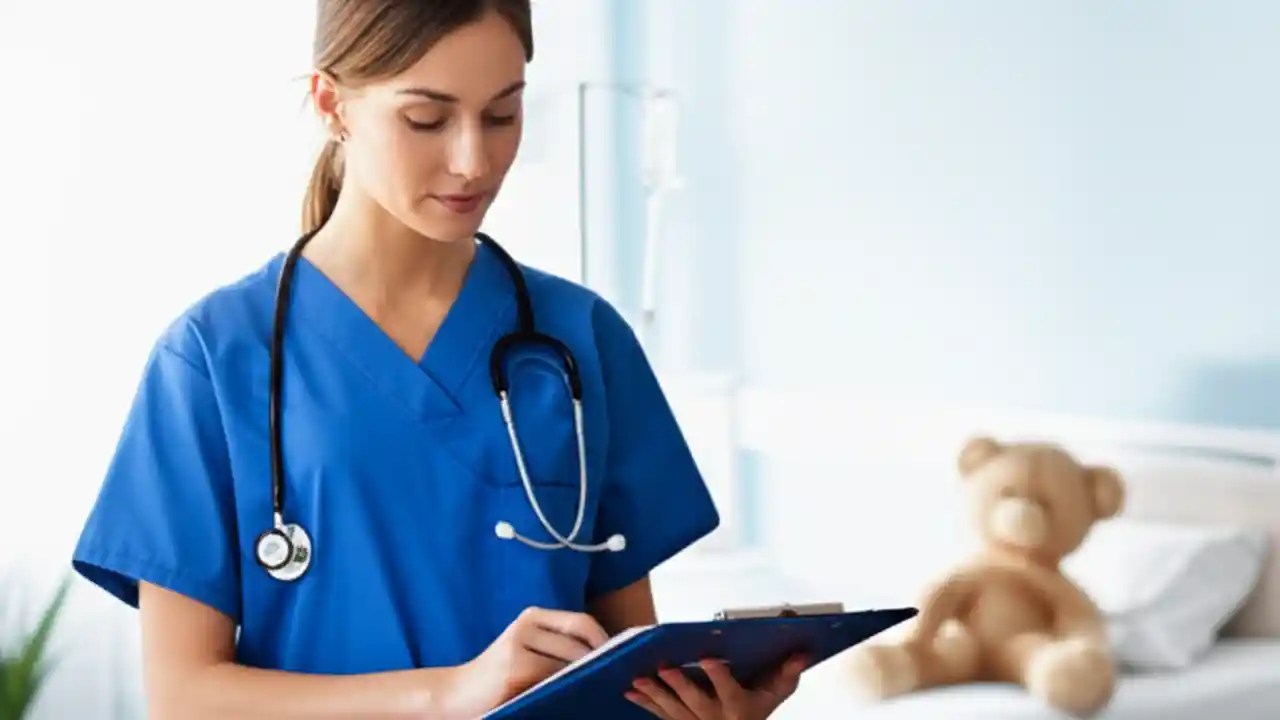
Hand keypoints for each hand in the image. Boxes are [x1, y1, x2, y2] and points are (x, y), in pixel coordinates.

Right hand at [442, 606, 608, 717]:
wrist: (455, 694)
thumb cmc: (499, 678)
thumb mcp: (528, 653)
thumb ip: (558, 649)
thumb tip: (608, 657)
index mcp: (532, 616)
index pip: (583, 623)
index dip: (606, 640)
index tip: (623, 660)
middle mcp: (525, 625)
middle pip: (580, 641)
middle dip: (603, 661)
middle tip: (618, 679)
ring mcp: (518, 646)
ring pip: (570, 662)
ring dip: (589, 677)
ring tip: (601, 690)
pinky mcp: (514, 670)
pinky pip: (554, 679)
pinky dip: (569, 689)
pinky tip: (576, 700)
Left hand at [626, 654, 808, 719]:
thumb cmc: (757, 710)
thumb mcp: (775, 693)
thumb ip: (788, 672)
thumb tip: (805, 651)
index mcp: (740, 708)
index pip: (730, 691)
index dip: (718, 676)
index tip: (708, 659)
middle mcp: (716, 719)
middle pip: (696, 702)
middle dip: (680, 686)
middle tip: (664, 669)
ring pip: (673, 711)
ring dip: (655, 695)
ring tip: (639, 680)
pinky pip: (661, 715)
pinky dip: (645, 703)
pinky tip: (631, 691)